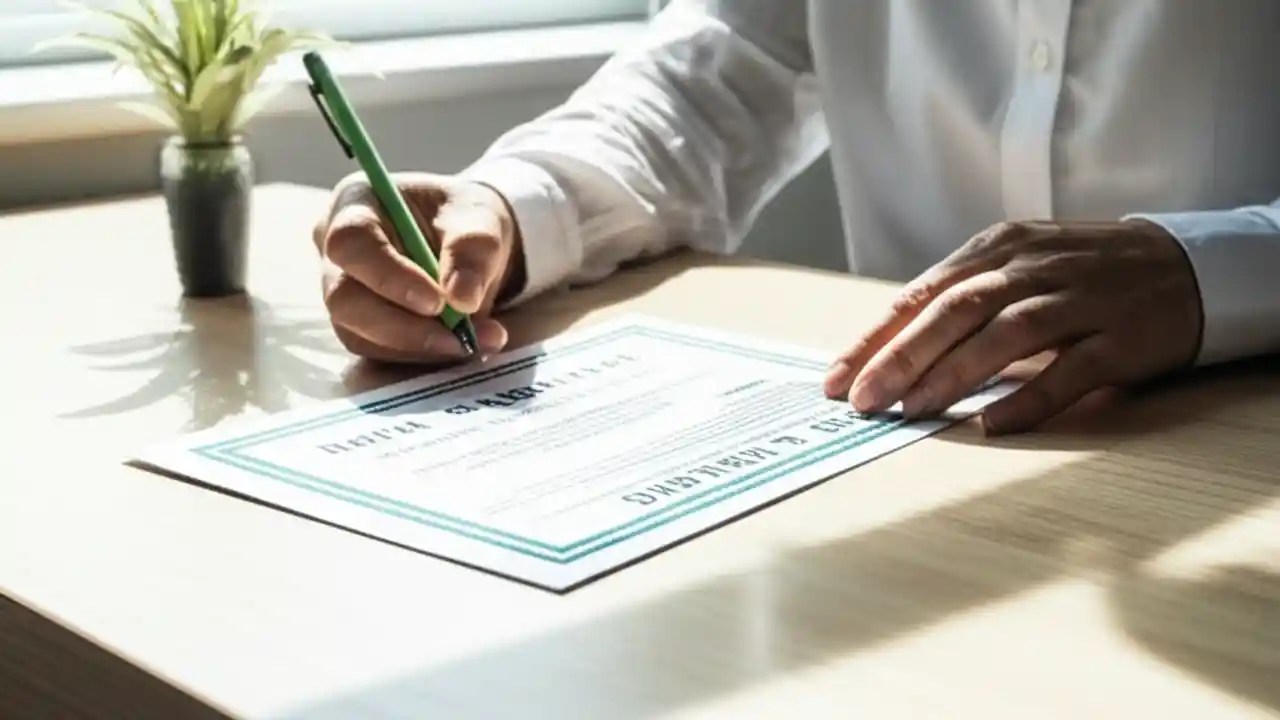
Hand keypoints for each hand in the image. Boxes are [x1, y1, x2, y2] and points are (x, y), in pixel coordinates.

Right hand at [312, 172, 523, 362]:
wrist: (471, 245)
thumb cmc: (466, 219)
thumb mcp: (481, 218)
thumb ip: (473, 251)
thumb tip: (462, 299)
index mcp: (356, 204)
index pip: (351, 242)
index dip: (388, 276)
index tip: (437, 302)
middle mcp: (337, 251)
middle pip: (345, 299)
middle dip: (404, 327)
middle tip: (460, 337)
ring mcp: (343, 292)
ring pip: (360, 334)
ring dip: (419, 346)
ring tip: (475, 340)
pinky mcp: (359, 327)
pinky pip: (378, 353)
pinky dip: (422, 355)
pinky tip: (462, 345)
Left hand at [823, 219, 1202, 433]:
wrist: (1190, 266)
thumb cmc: (1084, 274)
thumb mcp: (1018, 266)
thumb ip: (961, 298)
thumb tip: (890, 348)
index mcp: (1000, 248)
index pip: (923, 293)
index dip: (876, 338)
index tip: (836, 377)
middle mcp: (1036, 268)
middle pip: (956, 309)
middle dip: (901, 356)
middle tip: (862, 399)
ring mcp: (1082, 300)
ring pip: (1006, 334)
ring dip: (953, 374)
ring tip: (911, 410)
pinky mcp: (1124, 338)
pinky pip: (1071, 370)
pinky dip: (1030, 397)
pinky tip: (993, 424)